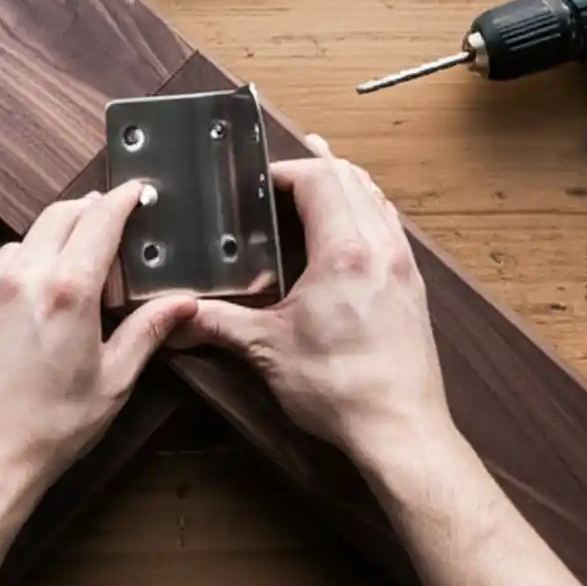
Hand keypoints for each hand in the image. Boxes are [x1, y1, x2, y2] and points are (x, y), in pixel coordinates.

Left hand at [0, 182, 197, 498]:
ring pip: (22, 244)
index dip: (122, 199)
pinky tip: (25, 312)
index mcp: (67, 291)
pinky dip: (13, 278)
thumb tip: (182, 304)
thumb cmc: (48, 429)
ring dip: (48, 248)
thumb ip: (147, 331)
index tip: (135, 190)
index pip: (100, 220)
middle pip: (59, 216)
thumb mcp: (113, 381)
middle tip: (106, 228)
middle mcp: (21, 279)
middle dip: (87, 212)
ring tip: (64, 284)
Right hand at [176, 137, 449, 456]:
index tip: (258, 180)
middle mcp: (381, 249)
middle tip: (294, 154)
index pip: (319, 180)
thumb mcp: (266, 350)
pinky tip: (355, 225)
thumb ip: (217, 324)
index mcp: (344, 252)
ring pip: (378, 200)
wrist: (401, 430)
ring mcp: (403, 267)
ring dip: (349, 183)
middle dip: (319, 165)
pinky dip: (370, 210)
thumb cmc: (341, 389)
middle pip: (353, 180)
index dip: (286, 171)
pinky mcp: (412, 289)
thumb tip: (174, 318)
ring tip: (326, 171)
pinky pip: (392, 228)